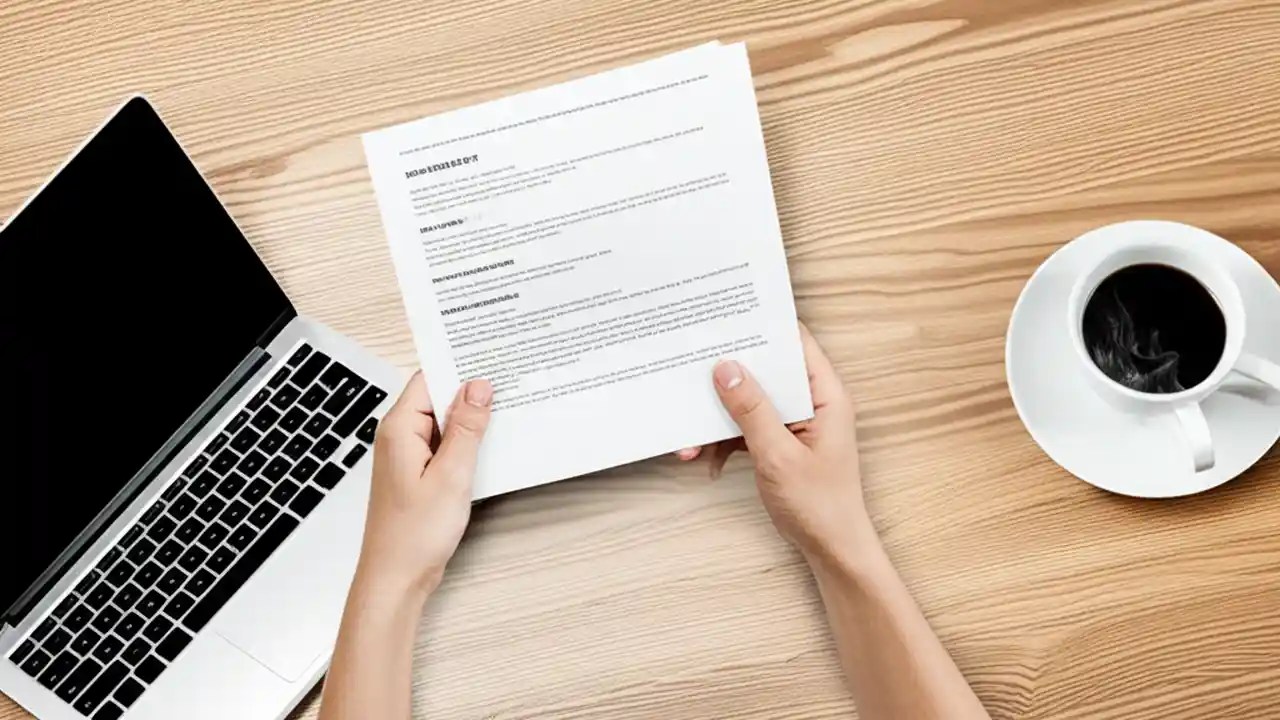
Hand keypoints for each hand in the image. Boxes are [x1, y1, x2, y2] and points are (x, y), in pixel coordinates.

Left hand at [354, 372, 492, 598]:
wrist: (396, 579)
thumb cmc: (414, 534)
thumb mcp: (451, 475)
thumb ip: (466, 428)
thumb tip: (479, 387)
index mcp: (399, 429)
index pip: (429, 378)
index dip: (460, 368)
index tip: (491, 360)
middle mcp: (399, 437)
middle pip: (438, 398)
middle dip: (471, 393)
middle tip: (509, 385)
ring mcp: (408, 456)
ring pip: (444, 423)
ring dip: (471, 421)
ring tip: (505, 414)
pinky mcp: (419, 474)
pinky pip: (444, 446)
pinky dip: (466, 444)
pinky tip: (488, 447)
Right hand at [678, 325, 872, 561]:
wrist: (831, 549)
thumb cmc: (820, 505)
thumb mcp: (778, 455)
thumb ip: (752, 410)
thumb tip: (726, 368)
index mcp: (825, 394)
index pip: (795, 342)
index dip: (763, 327)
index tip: (725, 320)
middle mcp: (811, 402)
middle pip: (766, 371)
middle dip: (728, 378)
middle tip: (692, 371)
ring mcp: (795, 422)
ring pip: (750, 402)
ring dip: (719, 419)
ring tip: (691, 439)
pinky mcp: (780, 441)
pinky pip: (746, 428)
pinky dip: (724, 442)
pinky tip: (706, 460)